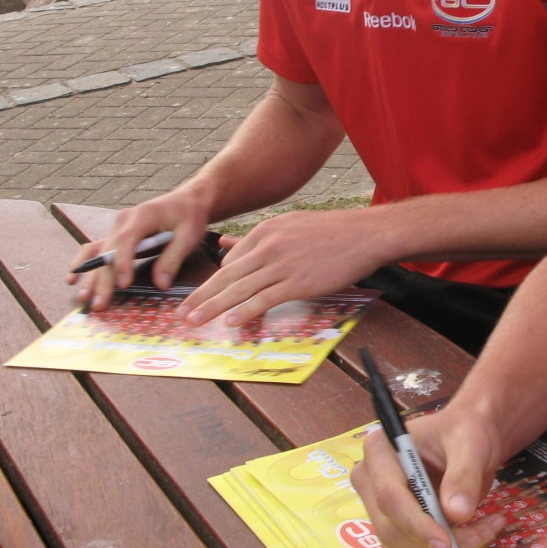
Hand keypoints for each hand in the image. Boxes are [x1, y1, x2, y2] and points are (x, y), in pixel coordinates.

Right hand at [67, 186, 214, 309]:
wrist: (186, 201)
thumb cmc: (189, 216)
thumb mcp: (189, 235)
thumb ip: (173, 258)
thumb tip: (160, 285)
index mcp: (142, 216)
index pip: (126, 241)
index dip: (122, 263)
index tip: (123, 285)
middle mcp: (123, 221)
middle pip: (108, 251)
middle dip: (102, 279)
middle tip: (99, 304)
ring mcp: (117, 228)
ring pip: (98, 252)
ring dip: (89, 276)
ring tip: (83, 298)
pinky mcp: (116, 236)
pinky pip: (96, 249)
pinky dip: (84, 264)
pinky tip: (73, 280)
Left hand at [174, 206, 394, 327]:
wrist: (365, 234)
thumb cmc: (331, 232)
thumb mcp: (289, 226)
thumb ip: (255, 239)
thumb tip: (225, 245)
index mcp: (265, 231)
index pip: (230, 261)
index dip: (213, 283)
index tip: (198, 298)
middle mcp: (269, 246)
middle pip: (227, 276)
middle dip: (201, 297)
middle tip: (181, 313)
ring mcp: (283, 264)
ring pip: (240, 289)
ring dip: (214, 308)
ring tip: (195, 321)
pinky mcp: (298, 282)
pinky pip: (265, 299)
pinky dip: (246, 311)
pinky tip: (231, 322)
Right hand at [350, 406, 506, 547]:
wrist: (469, 439)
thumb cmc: (464, 433)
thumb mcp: (470, 446)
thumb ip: (463, 476)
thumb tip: (457, 514)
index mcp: (381, 451)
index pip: (389, 496)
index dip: (416, 524)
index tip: (446, 544)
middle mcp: (371, 480)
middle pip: (390, 527)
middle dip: (434, 541)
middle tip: (480, 534)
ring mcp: (380, 505)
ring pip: (401, 545)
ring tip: (486, 529)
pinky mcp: (395, 524)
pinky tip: (475, 534)